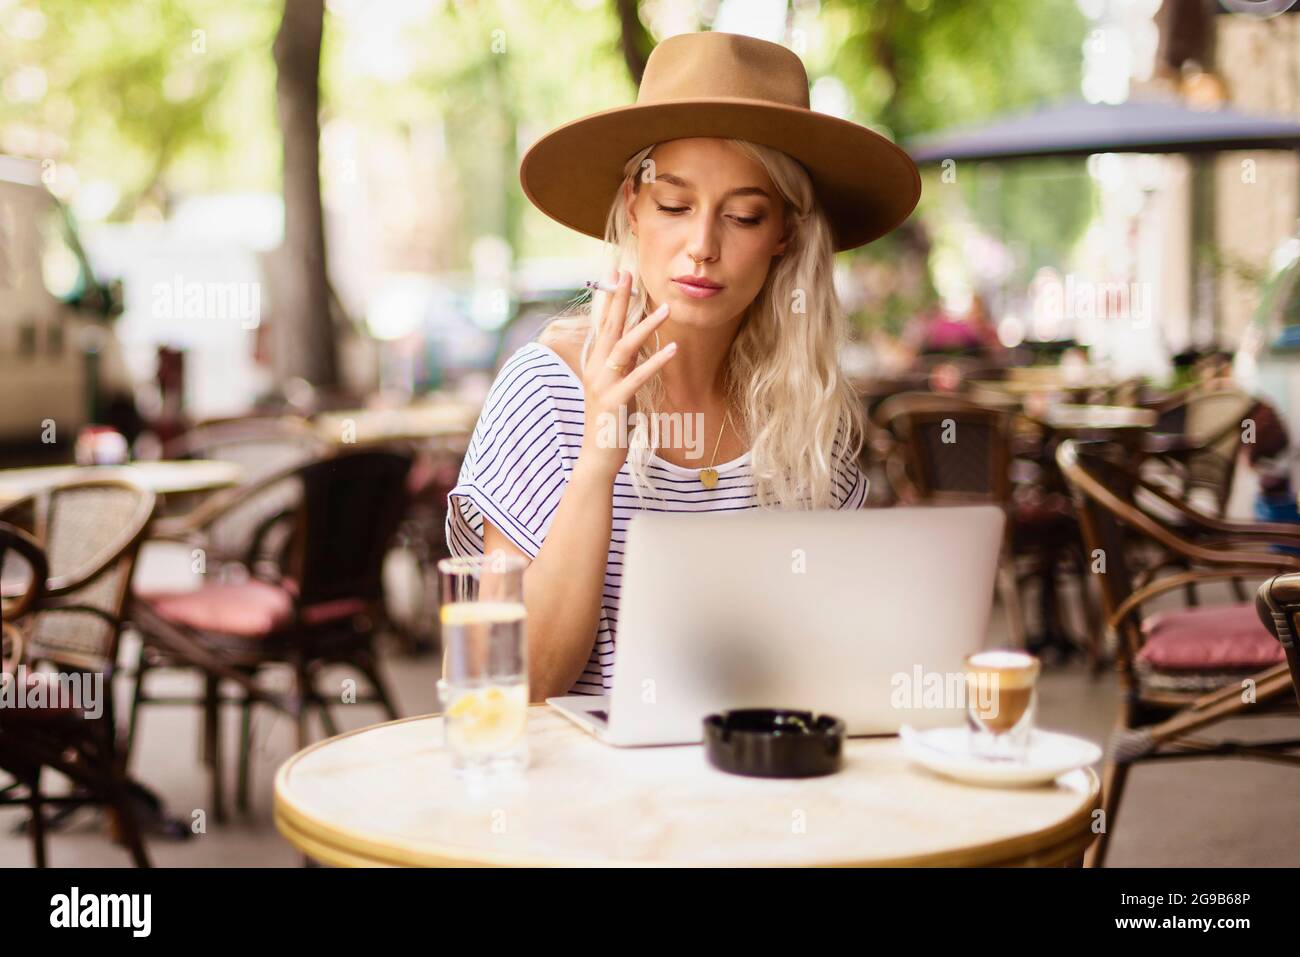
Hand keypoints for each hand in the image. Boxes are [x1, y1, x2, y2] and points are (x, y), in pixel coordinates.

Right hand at [576, 269, 674, 482]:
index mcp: (595, 365)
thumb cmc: (610, 424)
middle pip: (608, 327)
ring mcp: (603, 385)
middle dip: (619, 299)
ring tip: (666, 308)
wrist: (597, 458)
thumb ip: (623, 367)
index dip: (609, 298)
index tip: (616, 273)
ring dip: (645, 326)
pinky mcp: (615, 402)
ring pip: (624, 348)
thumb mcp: (616, 388)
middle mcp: (595, 370)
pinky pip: (638, 377)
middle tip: (629, 273)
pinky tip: (673, 348)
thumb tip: (636, 347)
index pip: (602, 325)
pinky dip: (656, 362)